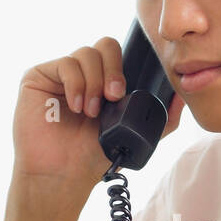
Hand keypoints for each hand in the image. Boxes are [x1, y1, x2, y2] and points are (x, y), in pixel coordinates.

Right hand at [14, 36, 186, 190]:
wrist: (62, 175)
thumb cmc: (93, 158)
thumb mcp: (135, 137)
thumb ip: (162, 119)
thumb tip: (182, 97)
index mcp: (105, 81)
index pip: (119, 54)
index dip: (125, 67)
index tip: (126, 93)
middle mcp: (83, 73)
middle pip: (105, 45)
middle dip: (113, 70)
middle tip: (114, 97)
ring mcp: (60, 73)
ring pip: (86, 53)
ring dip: (94, 83)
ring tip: (91, 112)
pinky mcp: (38, 77)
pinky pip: (65, 63)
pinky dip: (75, 84)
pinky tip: (77, 106)